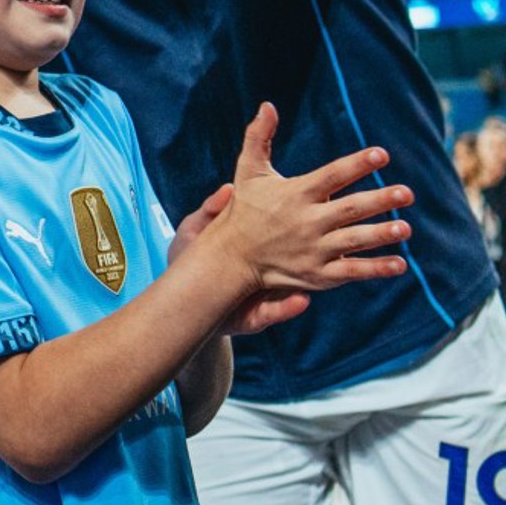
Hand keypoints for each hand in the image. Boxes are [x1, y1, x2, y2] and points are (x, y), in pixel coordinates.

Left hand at [169, 183, 312, 334]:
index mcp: (256, 242)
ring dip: (310, 279)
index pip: (284, 227)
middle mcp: (267, 267)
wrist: (180, 301)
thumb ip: (209, 212)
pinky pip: (277, 313)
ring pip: (297, 286)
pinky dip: (289, 308)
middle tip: (325, 236)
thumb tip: (228, 187)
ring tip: (317, 272)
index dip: (299, 216)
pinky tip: (301, 300)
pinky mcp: (258, 317)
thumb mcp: (193, 231)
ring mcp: (265, 293)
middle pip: (300, 255)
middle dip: (316, 247)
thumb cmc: (188, 257)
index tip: (311, 204)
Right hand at [192, 103, 415, 305]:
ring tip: (406, 227)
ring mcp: (313, 250)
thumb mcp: (248, 171)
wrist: (231, 256)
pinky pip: (351, 271)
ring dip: (381, 234)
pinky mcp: (317, 274)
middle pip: (349, 209)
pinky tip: (400, 264)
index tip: (381, 154)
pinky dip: (375, 269)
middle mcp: (306, 221)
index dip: (357, 164)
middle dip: (379, 200)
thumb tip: (267, 105)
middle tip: (407, 193)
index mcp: (296, 194)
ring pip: (353, 241)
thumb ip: (258, 137)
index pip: (332, 175)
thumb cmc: (245, 209)